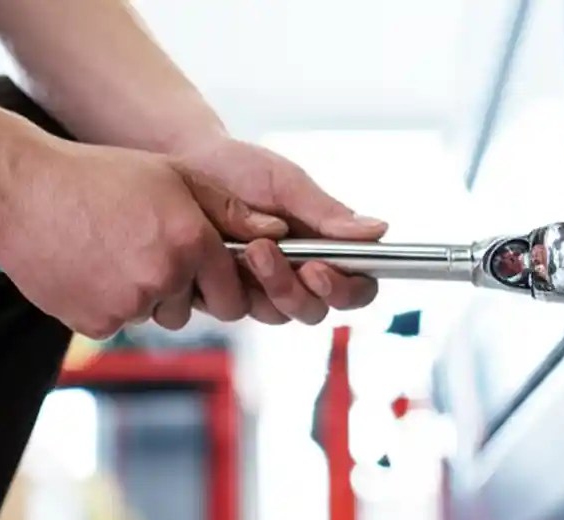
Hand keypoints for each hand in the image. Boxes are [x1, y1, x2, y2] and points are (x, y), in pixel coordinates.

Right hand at [0, 136, 281, 338]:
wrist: (20, 190)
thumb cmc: (98, 177)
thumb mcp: (172, 176)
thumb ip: (229, 209)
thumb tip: (278, 235)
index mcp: (192, 242)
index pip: (234, 289)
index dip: (223, 282)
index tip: (209, 272)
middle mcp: (166, 276)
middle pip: (194, 307)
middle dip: (184, 291)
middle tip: (151, 255)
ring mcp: (130, 303)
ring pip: (155, 314)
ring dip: (144, 295)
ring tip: (113, 252)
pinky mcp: (97, 323)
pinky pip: (117, 323)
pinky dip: (106, 304)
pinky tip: (88, 266)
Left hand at [171, 136, 387, 324]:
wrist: (184, 161)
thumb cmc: (240, 167)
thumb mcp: (286, 183)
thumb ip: (328, 213)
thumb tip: (379, 230)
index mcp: (328, 248)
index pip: (358, 287)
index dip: (346, 290)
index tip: (319, 268)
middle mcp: (301, 273)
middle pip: (316, 310)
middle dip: (294, 289)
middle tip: (266, 251)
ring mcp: (264, 286)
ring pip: (278, 314)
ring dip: (263, 285)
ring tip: (246, 246)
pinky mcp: (229, 292)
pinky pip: (237, 309)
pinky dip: (230, 286)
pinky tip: (220, 256)